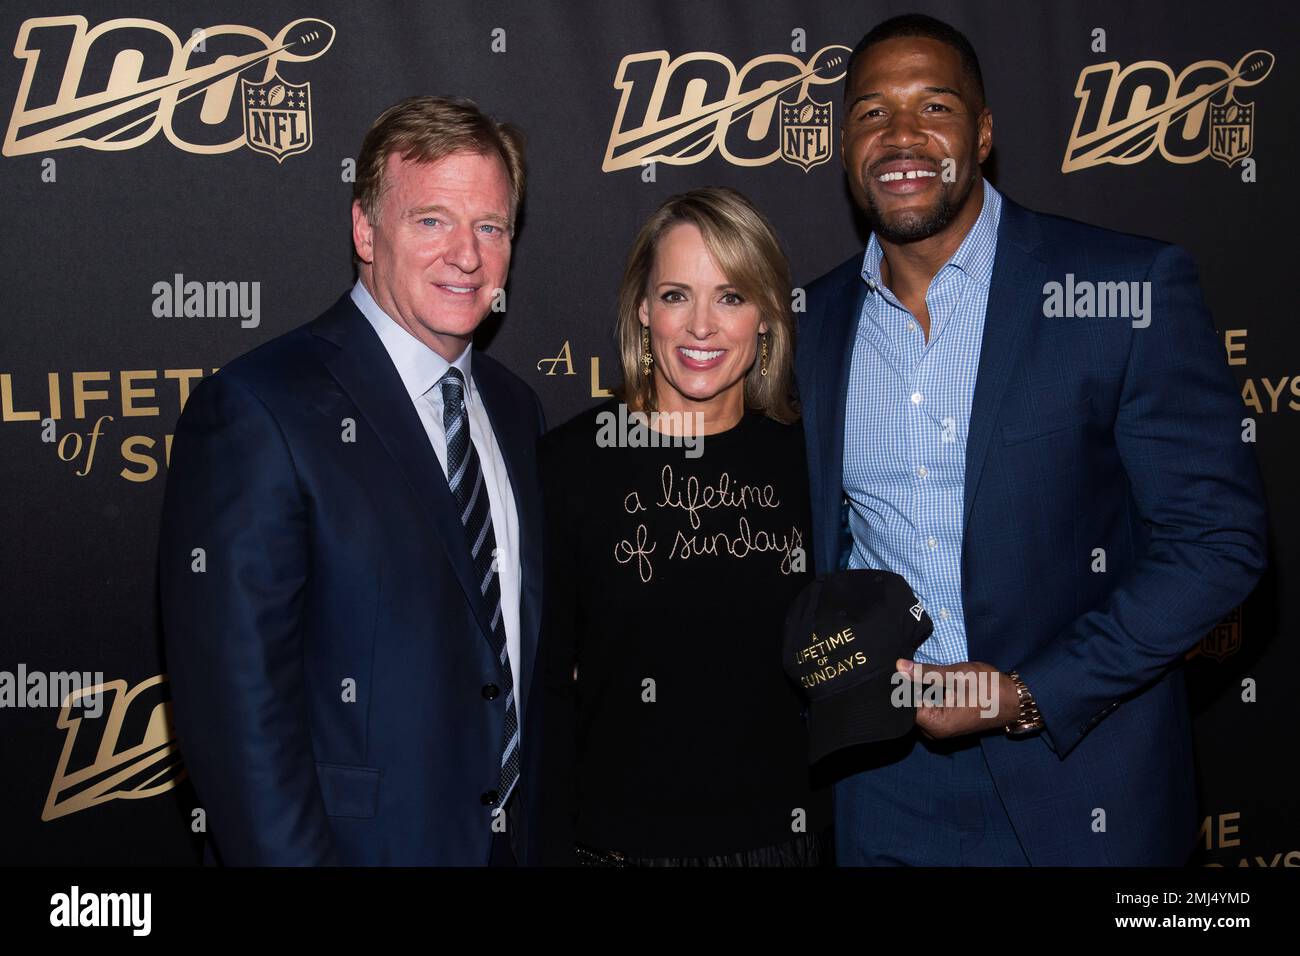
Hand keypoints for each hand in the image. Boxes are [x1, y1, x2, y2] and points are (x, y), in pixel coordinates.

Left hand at [895, 658, 1019, 739]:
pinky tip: (926, 680)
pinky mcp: (945, 722)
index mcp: (935, 724)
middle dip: (906, 688)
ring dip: (916, 689)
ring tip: (913, 671)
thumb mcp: (956, 675)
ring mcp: (940, 728)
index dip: (897, 688)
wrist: (1014, 700)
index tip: (891, 672)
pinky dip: (925, 694)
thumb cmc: (988, 688)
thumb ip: (925, 672)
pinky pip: (927, 707)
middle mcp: (934, 732)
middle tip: (902, 667)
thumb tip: (898, 666)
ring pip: (918, 706)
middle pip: (908, 708)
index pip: (902, 707)